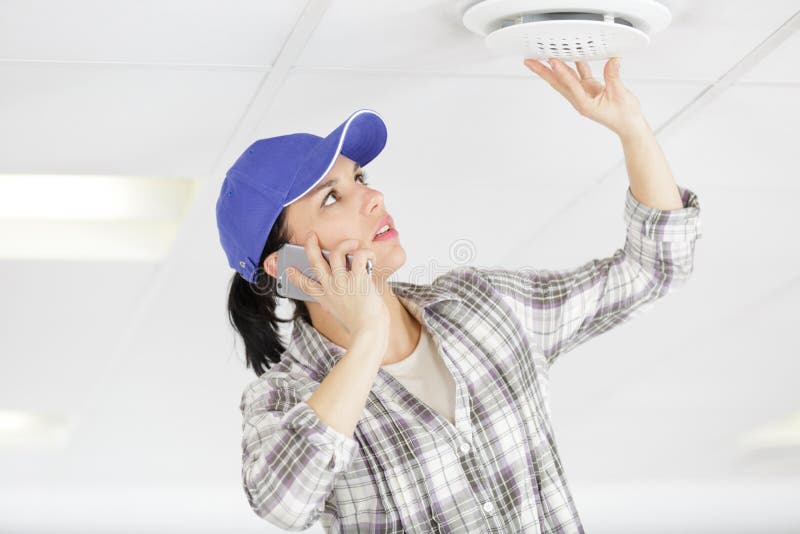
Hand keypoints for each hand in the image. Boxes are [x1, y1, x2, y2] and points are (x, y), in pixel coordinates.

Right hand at [286, 231, 389, 336]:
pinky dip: (365, 252)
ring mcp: (342, 282)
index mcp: (325, 299)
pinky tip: (370, 256)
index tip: (288, 270)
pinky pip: (359, 256)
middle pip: (315, 262)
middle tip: (311, 235)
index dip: (296, 277)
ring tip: (353, 243)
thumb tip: (344, 292)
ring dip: (345, 244)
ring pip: (336, 253)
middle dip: (310, 245)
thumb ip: (339, 304)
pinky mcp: (358, 278)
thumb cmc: (362, 327)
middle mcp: (331, 288)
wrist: (368, 332)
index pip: (306, 286)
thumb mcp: (342, 316)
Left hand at [523, 56, 644, 136]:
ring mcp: (584, 94)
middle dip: (543, 71)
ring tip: (542, 57)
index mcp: (585, 104)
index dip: (561, 72)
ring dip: (555, 67)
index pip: (570, 85)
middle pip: (559, 82)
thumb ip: (614, 76)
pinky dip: (576, 64)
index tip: (552, 61)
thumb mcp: (620, 95)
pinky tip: (569, 55)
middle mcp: (580, 99)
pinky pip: (580, 74)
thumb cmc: (624, 116)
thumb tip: (612, 60)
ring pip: (566, 78)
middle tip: (530, 62)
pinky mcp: (590, 89)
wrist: (629, 125)